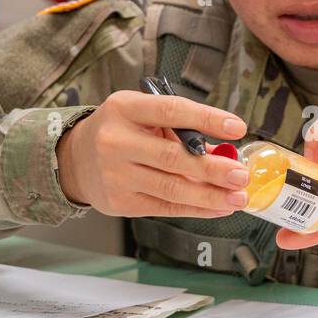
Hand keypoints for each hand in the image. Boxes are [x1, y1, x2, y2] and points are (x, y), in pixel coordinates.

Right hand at [55, 90, 248, 217]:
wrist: (75, 159)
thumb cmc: (120, 131)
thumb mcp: (141, 114)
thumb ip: (178, 128)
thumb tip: (224, 151)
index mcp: (125, 109)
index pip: (172, 111)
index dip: (207, 119)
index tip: (237, 128)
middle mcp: (116, 141)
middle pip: (173, 157)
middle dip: (213, 169)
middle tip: (242, 175)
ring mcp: (116, 175)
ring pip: (172, 189)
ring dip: (210, 195)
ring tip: (238, 197)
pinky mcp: (120, 202)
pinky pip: (165, 207)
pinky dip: (196, 209)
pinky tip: (218, 207)